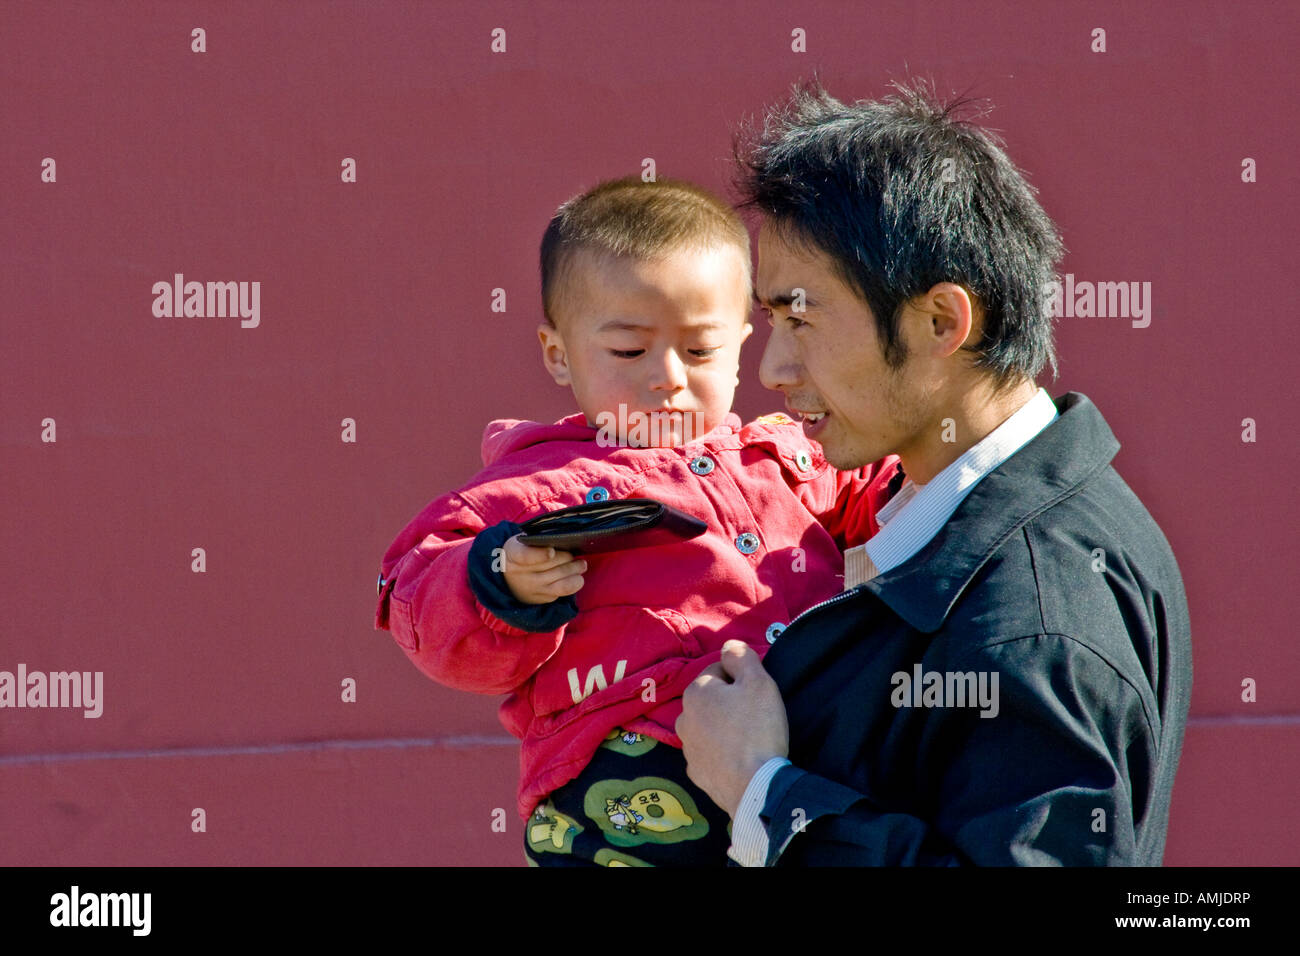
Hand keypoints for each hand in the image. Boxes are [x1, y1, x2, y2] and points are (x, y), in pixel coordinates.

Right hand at [500, 533, 586, 603]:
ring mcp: (532, 589)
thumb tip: (562, 539)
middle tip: (574, 553)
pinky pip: (563, 591)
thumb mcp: (520, 543)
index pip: (525, 556)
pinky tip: (576, 575)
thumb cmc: (521, 553)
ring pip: (561, 581)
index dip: (540, 554)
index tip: (551, 551)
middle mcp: (521, 574)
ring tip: (581, 564)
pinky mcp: (542, 598)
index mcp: (513, 554)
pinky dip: (573, 582)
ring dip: (575, 571)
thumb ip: (537, 540)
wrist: (509, 579)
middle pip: (551, 565)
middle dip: (567, 557)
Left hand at [677, 640, 788, 817]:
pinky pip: (710, 753)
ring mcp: (688, 748)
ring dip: (723, 728)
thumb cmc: (757, 729)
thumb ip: (741, 657)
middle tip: (755, 716)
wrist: (754, 786)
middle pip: (711, 700)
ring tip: (748, 739)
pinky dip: (721, 753)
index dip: (741, 679)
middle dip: (729, 703)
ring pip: (708, 727)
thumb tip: (729, 645)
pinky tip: (739, 759)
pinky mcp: (696, 773)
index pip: (719, 672)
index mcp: (696, 692)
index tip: (756, 694)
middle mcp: (683, 718)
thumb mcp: (758, 682)